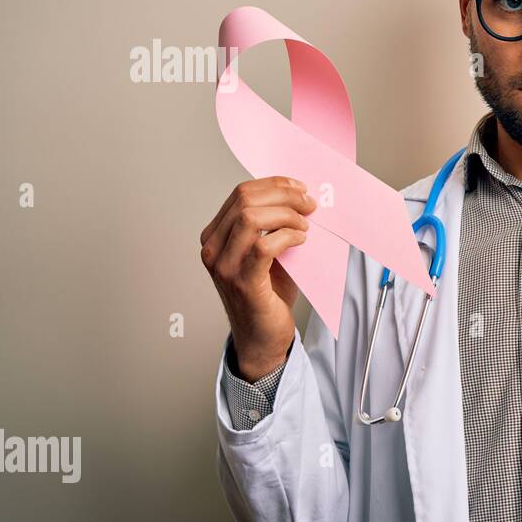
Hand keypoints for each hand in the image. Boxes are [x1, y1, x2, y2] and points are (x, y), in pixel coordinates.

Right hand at [200, 176, 315, 379]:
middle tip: (309, 204)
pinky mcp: (242, 282)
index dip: (274, 185)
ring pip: (251, 218)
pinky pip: (264, 246)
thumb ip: (274, 226)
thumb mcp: (269, 252)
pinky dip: (287, 236)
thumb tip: (300, 199)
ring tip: (305, 225)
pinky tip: (301, 240)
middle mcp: (213, 248)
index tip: (300, 188)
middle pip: (245, 200)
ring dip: (286, 215)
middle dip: (283, 195)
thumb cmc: (268, 294)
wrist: (263, 336)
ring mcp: (224, 266)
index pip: (241, 194)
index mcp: (215, 236)